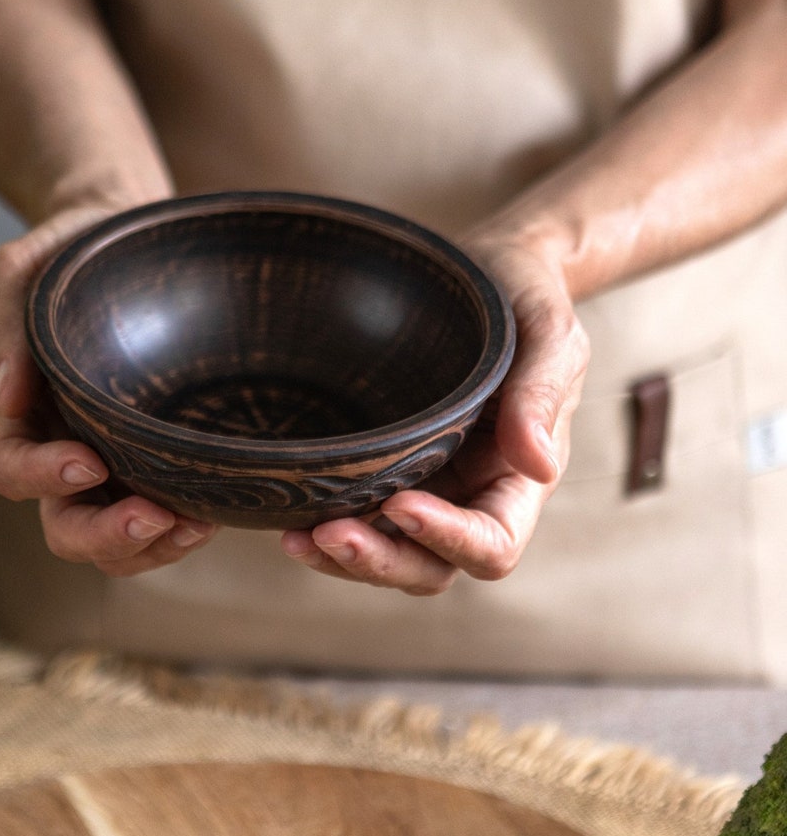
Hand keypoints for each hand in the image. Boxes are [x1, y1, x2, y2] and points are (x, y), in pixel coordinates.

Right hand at [0, 208, 216, 576]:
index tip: (89, 461)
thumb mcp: (20, 269)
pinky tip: (210, 516)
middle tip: (153, 515)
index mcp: (15, 411)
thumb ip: (5, 323)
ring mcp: (107, 463)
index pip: (11, 466)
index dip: (42, 477)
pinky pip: (158, 519)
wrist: (120, 234)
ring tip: (193, 526)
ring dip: (148, 546)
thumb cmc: (64, 253)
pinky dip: (178, 531)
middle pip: (62, 525)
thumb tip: (7, 393)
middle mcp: (57, 449)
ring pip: (112, 542)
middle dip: (103, 534)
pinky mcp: (151, 462)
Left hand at [280, 233, 588, 593]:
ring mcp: (424, 485)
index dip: (449, 538)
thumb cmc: (522, 298)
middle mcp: (469, 495)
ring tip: (295, 539)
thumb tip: (539, 466)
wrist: (483, 268)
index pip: (493, 543)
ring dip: (344, 558)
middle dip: (380, 561)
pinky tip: (286, 518)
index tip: (402, 504)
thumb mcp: (548, 332)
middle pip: (430, 567)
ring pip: (388, 554)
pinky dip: (324, 527)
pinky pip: (356, 515)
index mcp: (517, 479)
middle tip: (327, 534)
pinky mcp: (383, 466)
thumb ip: (543, 393)